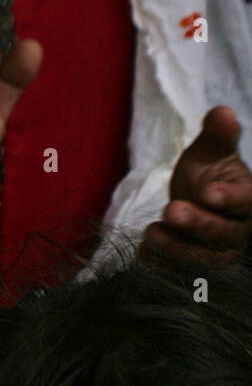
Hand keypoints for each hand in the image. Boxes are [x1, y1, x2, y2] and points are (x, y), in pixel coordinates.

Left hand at [141, 106, 251, 264]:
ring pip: (206, 259)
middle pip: (225, 234)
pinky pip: (183, 273)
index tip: (208, 192)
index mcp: (248, 199)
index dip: (230, 199)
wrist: (196, 203)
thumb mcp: (210, 153)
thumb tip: (223, 112)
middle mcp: (239, 230)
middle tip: (172, 210)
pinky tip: (144, 254)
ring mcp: (220, 252)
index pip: (247, 202)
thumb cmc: (208, 175)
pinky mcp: (197, 266)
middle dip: (198, 224)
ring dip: (178, 248)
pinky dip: (163, 265)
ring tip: (152, 232)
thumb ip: (218, 136)